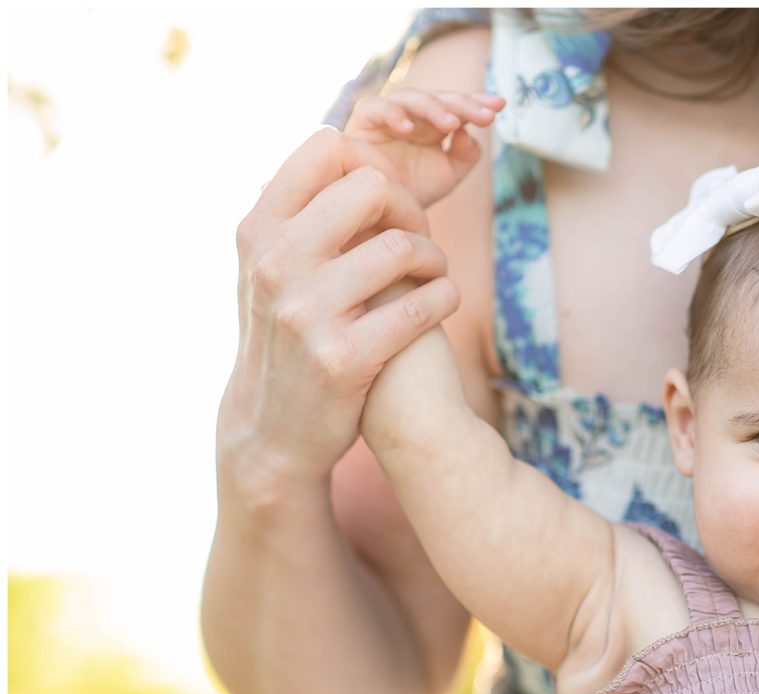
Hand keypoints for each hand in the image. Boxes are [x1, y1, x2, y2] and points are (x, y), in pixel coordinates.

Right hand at [220, 127, 461, 497]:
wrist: (273, 428)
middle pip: (372, 188)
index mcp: (257, 230)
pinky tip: (440, 302)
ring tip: (432, 273)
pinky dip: (444, 298)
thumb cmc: (284, 333)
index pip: (324, 149)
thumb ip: (297, 211)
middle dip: (410, 208)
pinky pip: (422, 305)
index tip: (383, 200)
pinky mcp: (346, 358)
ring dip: (434, 258)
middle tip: (418, 237)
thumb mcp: (268, 267)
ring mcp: (308, 312)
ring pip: (404, 248)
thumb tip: (338, 142)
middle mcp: (276, 264)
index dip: (370, 164)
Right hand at [344, 88, 505, 208]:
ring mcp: (389, 113)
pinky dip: (392, 113)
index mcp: (435, 123)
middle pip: (440, 98)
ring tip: (451, 123)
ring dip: (433, 107)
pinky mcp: (363, 119)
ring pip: (411, 97)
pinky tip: (409, 128)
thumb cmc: (413, 193)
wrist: (379, 214)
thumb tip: (467, 133)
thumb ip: (465, 155)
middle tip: (484, 115)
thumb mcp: (449, 176)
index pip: (459, 106)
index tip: (499, 105)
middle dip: (463, 104)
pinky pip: (376, 107)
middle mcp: (414, 114)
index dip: (478, 103)